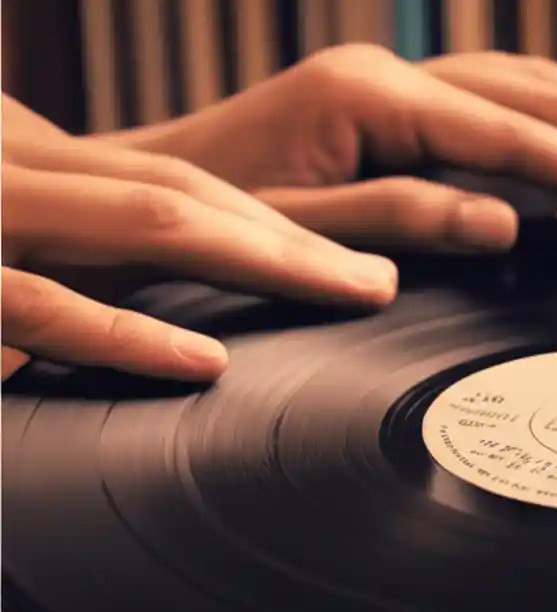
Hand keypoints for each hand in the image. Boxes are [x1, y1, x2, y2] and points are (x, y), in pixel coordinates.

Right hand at [2, 96, 397, 381]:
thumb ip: (56, 243)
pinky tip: (209, 364)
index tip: (349, 263)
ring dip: (270, 257)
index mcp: (31, 166)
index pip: (175, 184)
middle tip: (383, 281)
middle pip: (191, 192)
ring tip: (357, 290)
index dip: (271, 221)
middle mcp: (20, 174)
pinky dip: (131, 335)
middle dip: (299, 236)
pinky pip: (46, 309)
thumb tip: (164, 272)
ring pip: (155, 220)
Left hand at [100, 46, 556, 251]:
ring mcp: (401, 85)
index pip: (523, 137)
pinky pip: (509, 105)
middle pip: (549, 98)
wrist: (139, 197)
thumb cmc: (202, 222)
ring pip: (540, 89)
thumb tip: (504, 222)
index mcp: (370, 99)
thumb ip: (399, 220)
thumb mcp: (293, 234)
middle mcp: (396, 77)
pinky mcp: (404, 107)